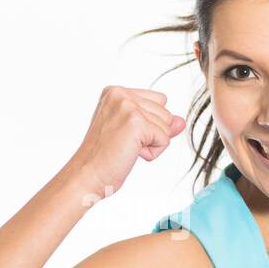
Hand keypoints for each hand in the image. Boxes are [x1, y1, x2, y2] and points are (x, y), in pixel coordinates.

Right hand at [64, 85, 185, 196]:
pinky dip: (153, 153)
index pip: (159, 101)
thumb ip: (158, 122)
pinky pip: (165, 139)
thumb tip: (181, 121)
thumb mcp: (133, 133)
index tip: (122, 135)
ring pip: (167, 126)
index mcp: (115, 91)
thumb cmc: (105, 157)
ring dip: (151, 144)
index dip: (149, 124)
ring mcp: (128, 106)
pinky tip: (130, 154)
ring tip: (125, 149)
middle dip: (151, 134)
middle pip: (166, 112)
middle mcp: (120, 94)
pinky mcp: (136, 123)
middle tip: (122, 144)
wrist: (87, 175)